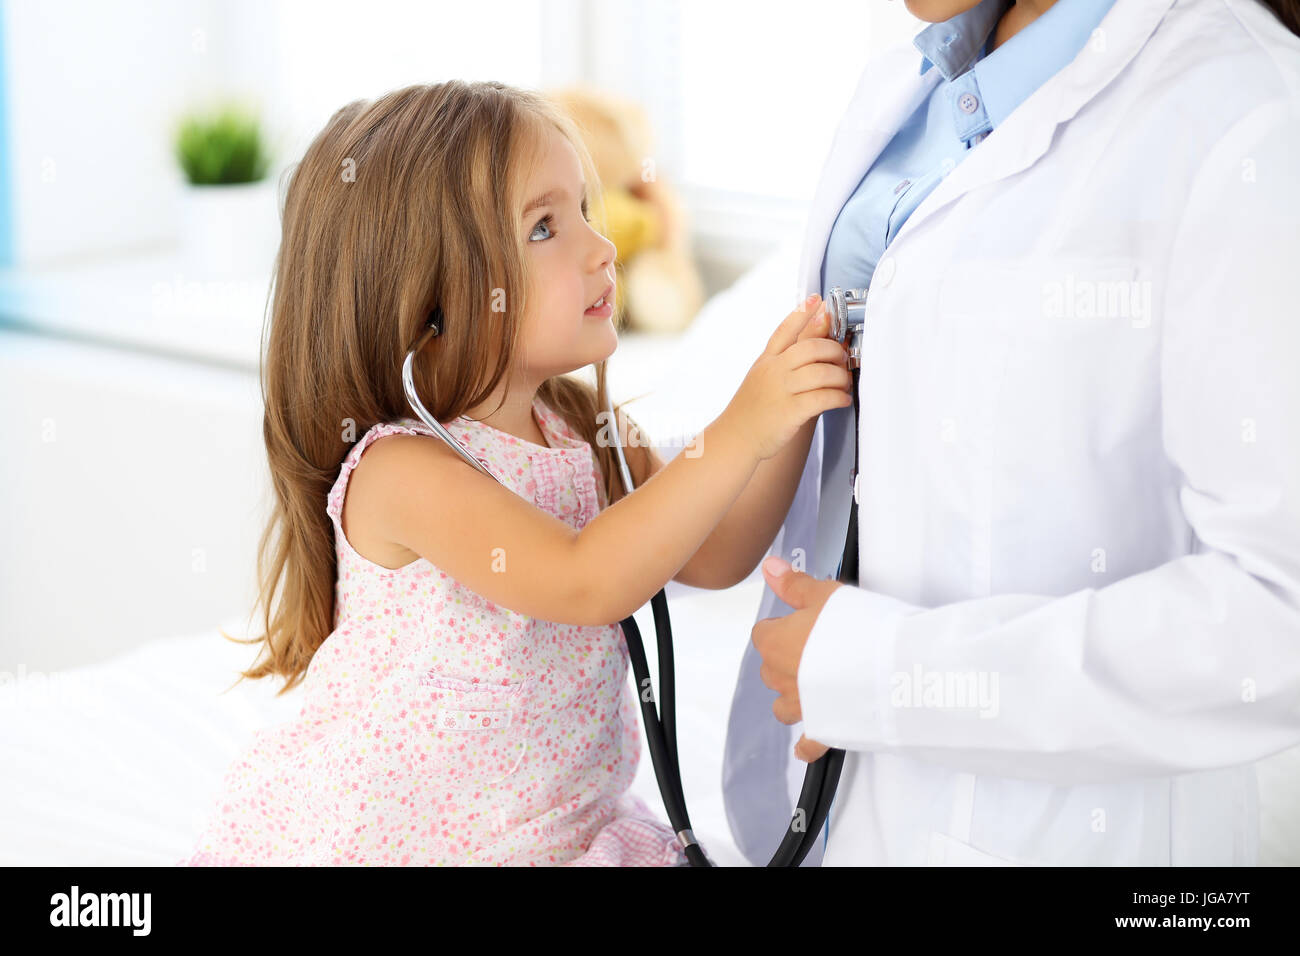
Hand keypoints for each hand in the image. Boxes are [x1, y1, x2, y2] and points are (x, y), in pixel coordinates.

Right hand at [720, 294, 852, 461]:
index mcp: (767, 360)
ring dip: (841, 376)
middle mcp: (773, 371)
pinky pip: (823, 398)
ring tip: (845, 383)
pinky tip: (842, 399)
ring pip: (821, 372)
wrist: (736, 438)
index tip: (817, 300)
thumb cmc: (753, 408)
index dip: (802, 313)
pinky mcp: (790, 411)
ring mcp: (781, 390)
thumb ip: (785, 358)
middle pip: (811, 348)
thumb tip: (810, 339)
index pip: (785, 330)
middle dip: (835, 350)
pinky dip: (839, 397)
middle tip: (843, 359)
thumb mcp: (762, 375)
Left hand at [753, 554, 842, 762]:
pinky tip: (808, 745)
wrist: (892, 671)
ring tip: (813, 688)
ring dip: (793, 697)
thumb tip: (770, 569)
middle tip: (817, 649)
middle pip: (772, 669)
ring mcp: (802, 707)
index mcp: (777, 644)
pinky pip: (808, 744)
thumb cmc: (860, 629)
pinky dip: (807, 744)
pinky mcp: (824, 731)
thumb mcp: (825, 593)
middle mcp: (783, 679)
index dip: (783, 626)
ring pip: (784, 705)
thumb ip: (794, 585)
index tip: (802, 622)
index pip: (764, 634)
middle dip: (788, 660)